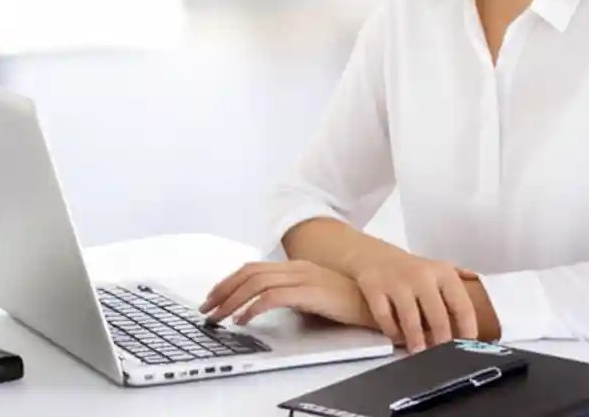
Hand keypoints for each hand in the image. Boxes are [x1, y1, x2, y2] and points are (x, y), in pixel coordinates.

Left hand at [197, 261, 377, 329]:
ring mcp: (304, 277)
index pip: (253, 268)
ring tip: (219, 317)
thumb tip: (265, 306)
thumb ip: (294, 294)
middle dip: (223, 290)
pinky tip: (244, 320)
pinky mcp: (311, 292)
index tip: (214, 298)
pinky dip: (253, 308)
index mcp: (297, 267)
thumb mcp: (316, 295)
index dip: (229, 282)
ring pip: (256, 283)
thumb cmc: (351, 302)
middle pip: (249, 272)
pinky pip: (273, 297)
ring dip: (232, 301)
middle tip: (206, 309)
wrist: (382, 302)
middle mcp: (297, 268)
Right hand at [348, 248, 478, 352]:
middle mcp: (422, 276)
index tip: (467, 347)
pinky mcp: (375, 289)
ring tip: (420, 353)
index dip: (467, 330)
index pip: (462, 306)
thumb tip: (480, 283)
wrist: (372, 254)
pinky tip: (398, 337)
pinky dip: (393, 332)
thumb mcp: (438, 268)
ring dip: (417, 341)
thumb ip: (460, 277)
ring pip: (411, 320)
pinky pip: (385, 318)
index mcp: (443, 273)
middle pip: (438, 317)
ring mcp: (397, 283)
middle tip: (443, 356)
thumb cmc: (411, 268)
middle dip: (442, 341)